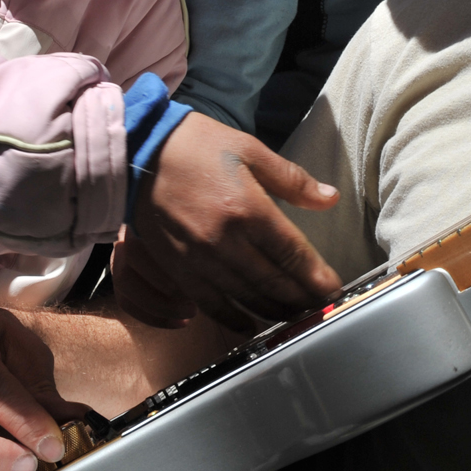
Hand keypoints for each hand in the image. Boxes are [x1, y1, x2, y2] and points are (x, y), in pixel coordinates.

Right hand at [118, 112, 341, 331]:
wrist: (137, 152)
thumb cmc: (196, 145)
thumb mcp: (250, 150)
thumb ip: (292, 180)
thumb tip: (330, 199)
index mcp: (248, 209)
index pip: (292, 254)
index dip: (317, 276)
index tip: (333, 289)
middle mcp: (225, 241)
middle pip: (273, 283)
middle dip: (302, 299)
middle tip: (320, 308)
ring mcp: (199, 259)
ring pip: (245, 298)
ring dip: (274, 312)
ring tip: (295, 317)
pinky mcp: (177, 268)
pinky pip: (210, 303)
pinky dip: (233, 318)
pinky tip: (250, 324)